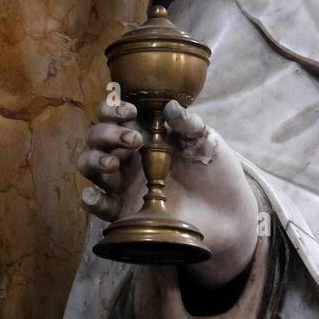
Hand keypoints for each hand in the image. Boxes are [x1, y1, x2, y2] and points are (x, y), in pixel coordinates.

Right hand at [78, 97, 258, 286]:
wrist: (229, 213)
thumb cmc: (216, 171)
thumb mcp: (207, 142)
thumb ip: (189, 124)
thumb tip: (169, 105)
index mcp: (146, 135)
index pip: (115, 115)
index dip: (114, 109)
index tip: (131, 111)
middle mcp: (130, 157)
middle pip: (97, 138)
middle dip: (107, 133)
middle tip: (134, 140)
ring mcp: (125, 184)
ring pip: (89, 166)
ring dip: (94, 160)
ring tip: (113, 164)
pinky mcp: (125, 211)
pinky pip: (98, 205)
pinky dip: (90, 198)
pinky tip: (95, 194)